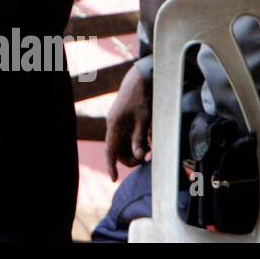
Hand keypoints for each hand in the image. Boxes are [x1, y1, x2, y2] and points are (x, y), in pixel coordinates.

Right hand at [104, 64, 151, 181]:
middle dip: (130, 157)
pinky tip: (147, 139)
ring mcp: (117, 121)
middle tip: (147, 157)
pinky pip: (125, 135)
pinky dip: (135, 141)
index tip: (114, 179)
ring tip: (149, 148)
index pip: (110, 151)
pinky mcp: (122, 118)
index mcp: (114, 127)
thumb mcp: (144, 122)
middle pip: (117, 149)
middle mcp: (113, 125)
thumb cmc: (142, 100)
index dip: (111, 166)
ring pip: (122, 143)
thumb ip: (139, 141)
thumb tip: (137, 158)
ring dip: (134, 149)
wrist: (140, 79)